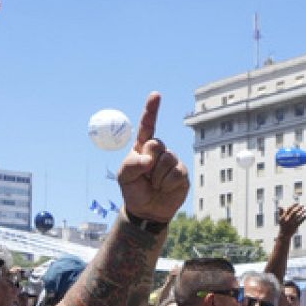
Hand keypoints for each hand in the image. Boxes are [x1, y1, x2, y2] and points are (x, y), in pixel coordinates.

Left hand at [116, 93, 188, 223]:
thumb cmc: (134, 190)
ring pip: (167, 159)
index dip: (151, 110)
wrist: (147, 210)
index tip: (156, 95)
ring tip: (154, 185)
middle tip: (146, 175)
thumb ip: (131, 165)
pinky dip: (167, 184)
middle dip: (149, 161)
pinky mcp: (182, 174)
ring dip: (157, 176)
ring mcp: (172, 161)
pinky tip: (164, 189)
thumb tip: (149, 160)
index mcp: (142, 147)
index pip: (147, 126)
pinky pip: (176, 173)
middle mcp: (159, 151)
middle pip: (156, 144)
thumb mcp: (124, 177)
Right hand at [275, 203, 305, 232]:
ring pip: (298, 216)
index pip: (289, 209)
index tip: (297, 203)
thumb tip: (280, 206)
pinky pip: (300, 221)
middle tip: (303, 205)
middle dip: (299, 208)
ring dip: (302, 212)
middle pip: (294, 212)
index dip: (293, 205)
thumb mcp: (280, 219)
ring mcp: (292, 223)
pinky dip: (303, 218)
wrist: (284, 235)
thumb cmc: (282, 226)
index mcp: (284, 217)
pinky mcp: (295, 227)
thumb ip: (281, 213)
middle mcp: (288, 219)